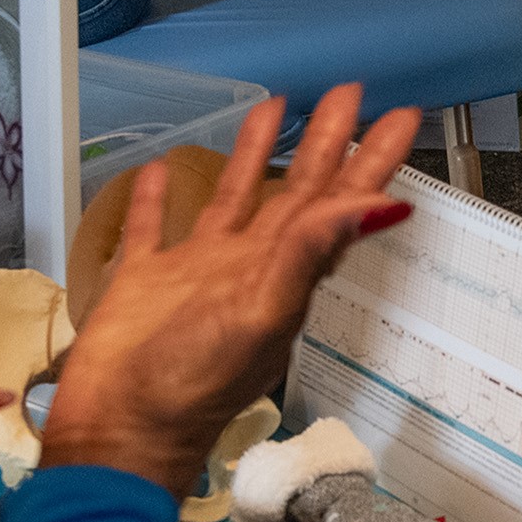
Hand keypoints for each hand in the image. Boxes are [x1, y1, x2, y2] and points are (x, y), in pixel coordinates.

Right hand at [42, 86, 421, 496]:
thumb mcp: (263, 312)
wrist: (121, 428)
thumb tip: (381, 206)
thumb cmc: (194, 382)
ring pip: (233, 198)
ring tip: (273, 105)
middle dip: (325, 144)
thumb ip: (312, 252)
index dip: (371, 164)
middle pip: (296, 193)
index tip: (400, 117)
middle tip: (348, 92)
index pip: (339, 206)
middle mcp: (247, 268)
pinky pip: (153, 227)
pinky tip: (158, 167)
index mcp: (283, 275)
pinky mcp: (144, 281)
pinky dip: (156, 199)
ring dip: (253, 154)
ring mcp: (195, 274)